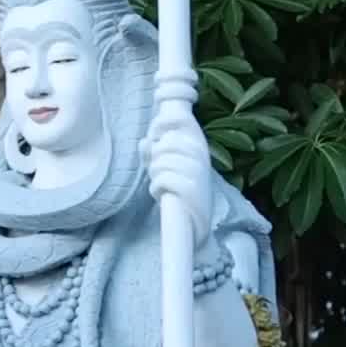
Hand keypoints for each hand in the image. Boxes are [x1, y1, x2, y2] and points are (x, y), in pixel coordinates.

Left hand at [143, 108, 213, 245]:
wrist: (197, 225)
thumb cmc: (182, 192)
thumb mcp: (170, 168)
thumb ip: (156, 153)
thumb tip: (144, 142)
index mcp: (198, 146)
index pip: (183, 120)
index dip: (164, 122)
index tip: (155, 132)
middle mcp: (201, 156)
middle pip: (165, 144)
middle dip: (155, 158)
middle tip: (158, 172)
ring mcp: (197, 173)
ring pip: (161, 162)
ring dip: (155, 176)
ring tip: (162, 185)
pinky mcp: (191, 189)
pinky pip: (162, 179)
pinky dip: (156, 188)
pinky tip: (161, 194)